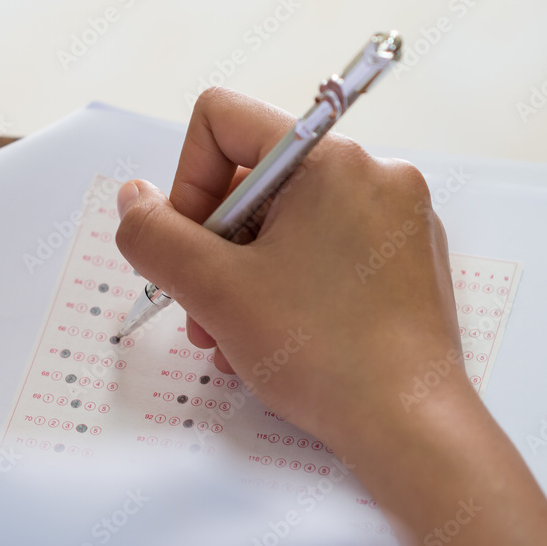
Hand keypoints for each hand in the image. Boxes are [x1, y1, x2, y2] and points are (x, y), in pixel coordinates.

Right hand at [115, 87, 546, 544]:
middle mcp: (372, 172)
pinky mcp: (407, 256)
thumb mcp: (214, 291)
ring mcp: (397, 215)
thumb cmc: (323, 353)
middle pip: (254, 177)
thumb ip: (155, 235)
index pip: (223, 121)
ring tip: (233, 333)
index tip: (192, 246)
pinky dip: (290, 281)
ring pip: (288, 219)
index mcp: (329, 159)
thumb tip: (135, 200)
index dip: (187, 180)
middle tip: (203, 306)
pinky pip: (327, 245)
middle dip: (215, 244)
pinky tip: (276, 335)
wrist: (411, 427)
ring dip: (245, 272)